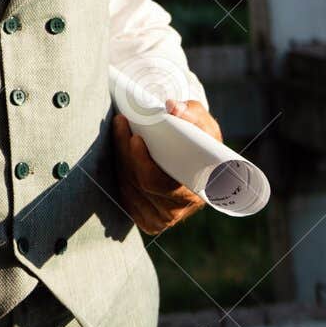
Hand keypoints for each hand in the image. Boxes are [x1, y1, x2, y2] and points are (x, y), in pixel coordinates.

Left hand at [112, 99, 221, 234]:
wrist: (202, 167)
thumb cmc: (204, 145)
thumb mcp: (205, 127)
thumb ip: (192, 114)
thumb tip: (172, 107)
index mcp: (194, 195)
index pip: (157, 183)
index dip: (141, 162)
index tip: (135, 138)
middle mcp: (175, 212)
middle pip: (138, 181)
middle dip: (125, 151)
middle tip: (121, 124)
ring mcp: (158, 218)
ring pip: (128, 186)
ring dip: (120, 158)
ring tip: (121, 131)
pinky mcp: (145, 219)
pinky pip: (124, 194)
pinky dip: (120, 172)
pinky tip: (122, 154)